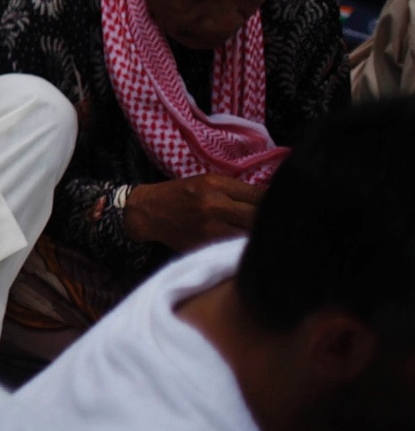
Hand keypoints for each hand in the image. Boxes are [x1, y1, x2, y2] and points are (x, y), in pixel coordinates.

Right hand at [122, 175, 264, 251]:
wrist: (148, 212)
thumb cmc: (181, 194)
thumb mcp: (206, 182)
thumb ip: (236, 190)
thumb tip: (270, 202)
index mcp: (216, 184)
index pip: (259, 195)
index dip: (275, 205)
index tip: (281, 211)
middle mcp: (213, 204)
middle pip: (258, 217)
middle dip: (269, 223)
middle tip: (278, 227)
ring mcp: (208, 227)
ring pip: (248, 236)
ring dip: (258, 238)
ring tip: (264, 239)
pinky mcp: (203, 246)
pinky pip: (234, 249)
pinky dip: (243, 249)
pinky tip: (247, 249)